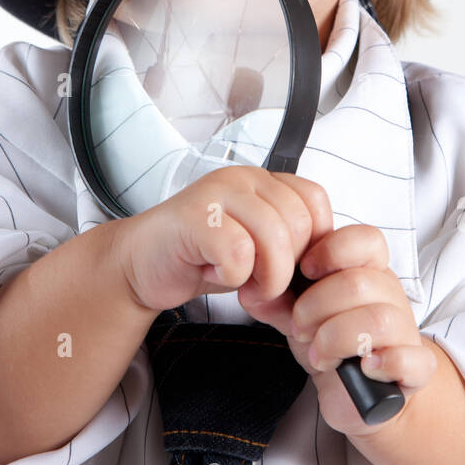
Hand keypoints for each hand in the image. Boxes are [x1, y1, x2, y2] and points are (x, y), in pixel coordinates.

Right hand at [112, 167, 333, 313]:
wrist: (140, 266)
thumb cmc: (199, 259)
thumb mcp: (256, 253)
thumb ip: (290, 254)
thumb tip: (324, 283)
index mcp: (263, 182)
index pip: (316, 202)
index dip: (311, 245)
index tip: (289, 270)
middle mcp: (243, 179)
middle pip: (300, 224)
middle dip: (286, 270)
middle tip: (259, 286)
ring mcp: (218, 193)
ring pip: (275, 238)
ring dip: (264, 279)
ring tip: (240, 283)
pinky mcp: (194, 216)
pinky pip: (238, 252)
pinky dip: (231, 278)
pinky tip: (212, 272)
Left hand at [240, 223, 438, 440]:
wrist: (362, 395)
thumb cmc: (334, 344)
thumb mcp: (301, 317)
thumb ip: (277, 302)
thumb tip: (249, 290)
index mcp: (367, 272)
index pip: (367, 240)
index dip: (332, 251)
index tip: (304, 271)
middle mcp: (391, 296)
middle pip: (359, 282)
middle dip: (316, 306)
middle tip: (300, 328)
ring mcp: (406, 332)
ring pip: (379, 319)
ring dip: (336, 338)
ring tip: (319, 355)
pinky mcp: (415, 370)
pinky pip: (414, 360)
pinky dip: (386, 363)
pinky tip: (364, 368)